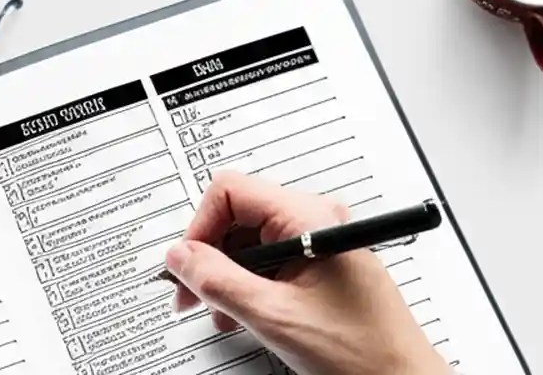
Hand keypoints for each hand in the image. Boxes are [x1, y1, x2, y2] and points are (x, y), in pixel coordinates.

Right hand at [165, 172, 449, 374]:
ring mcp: (319, 242)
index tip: (187, 264)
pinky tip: (242, 313)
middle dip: (208, 256)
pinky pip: (270, 260)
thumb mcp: (273, 315)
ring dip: (226, 275)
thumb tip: (181, 256)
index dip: (199, 228)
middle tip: (190, 291)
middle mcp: (316, 220)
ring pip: (250, 241)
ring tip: (220, 311)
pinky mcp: (321, 264)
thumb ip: (218, 281)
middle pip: (237, 216)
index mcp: (308, 217)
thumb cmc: (361, 351)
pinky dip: (247, 285)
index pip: (230, 191)